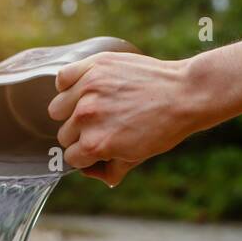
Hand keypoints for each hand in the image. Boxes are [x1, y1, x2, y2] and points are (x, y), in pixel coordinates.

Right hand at [47, 52, 196, 186]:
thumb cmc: (163, 129)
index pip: (71, 157)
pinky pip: (62, 78)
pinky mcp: (93, 67)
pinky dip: (68, 84)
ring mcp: (87, 90)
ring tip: (92, 108)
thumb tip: (93, 173)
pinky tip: (84, 88)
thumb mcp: (136, 158)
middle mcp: (86, 118)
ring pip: (57, 109)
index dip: (85, 156)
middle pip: (64, 134)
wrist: (184, 95)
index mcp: (94, 145)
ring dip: (70, 111)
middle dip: (80, 135)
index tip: (97, 149)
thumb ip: (110, 170)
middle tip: (101, 128)